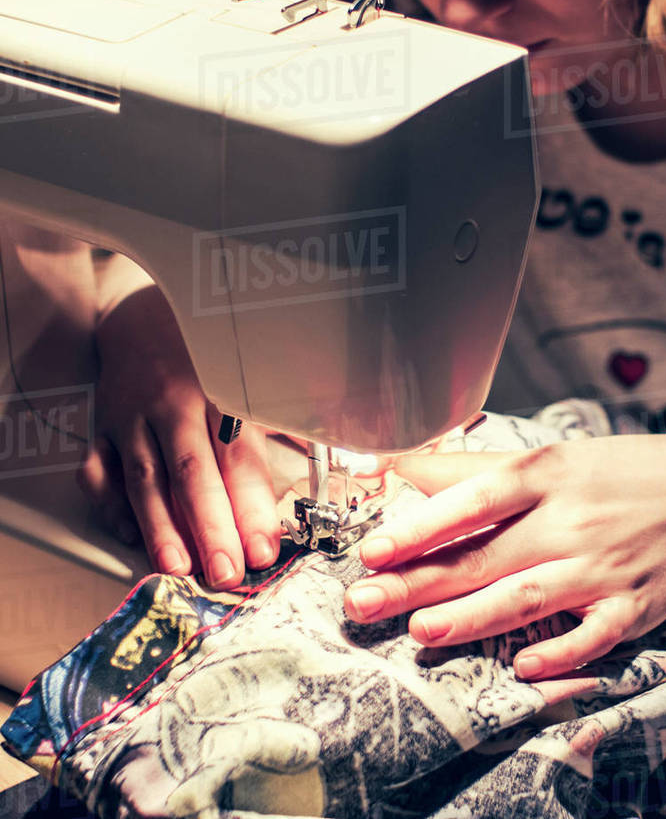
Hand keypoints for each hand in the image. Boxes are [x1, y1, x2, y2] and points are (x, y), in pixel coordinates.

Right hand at [74, 285, 279, 587]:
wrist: (144, 318)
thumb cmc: (210, 360)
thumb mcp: (253, 381)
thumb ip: (286, 424)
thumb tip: (339, 461)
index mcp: (222, 395)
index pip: (239, 459)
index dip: (253, 507)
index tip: (266, 548)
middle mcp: (175, 407)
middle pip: (193, 474)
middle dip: (211, 529)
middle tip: (227, 573)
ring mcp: (133, 418)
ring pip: (144, 480)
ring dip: (161, 528)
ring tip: (178, 568)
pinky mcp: (102, 428)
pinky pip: (99, 473)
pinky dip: (111, 506)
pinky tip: (129, 535)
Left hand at [344, 435, 665, 678]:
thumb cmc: (616, 474)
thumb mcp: (553, 457)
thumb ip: (476, 467)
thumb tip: (400, 468)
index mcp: (548, 474)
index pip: (477, 498)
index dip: (423, 525)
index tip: (375, 548)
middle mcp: (572, 519)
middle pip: (488, 555)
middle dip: (421, 581)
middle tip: (363, 603)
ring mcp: (604, 566)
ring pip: (529, 596)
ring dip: (473, 617)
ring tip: (422, 631)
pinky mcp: (634, 606)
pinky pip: (593, 635)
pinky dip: (560, 652)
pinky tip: (521, 666)